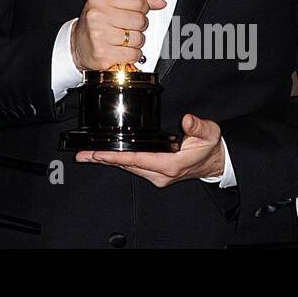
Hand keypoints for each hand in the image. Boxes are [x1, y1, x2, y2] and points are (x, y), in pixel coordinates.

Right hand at [70, 0, 165, 70]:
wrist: (77, 44)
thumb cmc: (96, 21)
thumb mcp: (112, 1)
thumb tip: (159, 2)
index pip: (139, 1)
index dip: (142, 8)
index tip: (135, 11)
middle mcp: (97, 15)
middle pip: (140, 20)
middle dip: (140, 25)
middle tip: (128, 26)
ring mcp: (99, 35)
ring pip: (138, 38)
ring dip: (136, 41)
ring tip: (123, 38)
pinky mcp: (103, 54)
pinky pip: (133, 54)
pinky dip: (132, 54)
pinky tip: (121, 49)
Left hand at [74, 113, 224, 185]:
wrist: (215, 161)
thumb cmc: (210, 147)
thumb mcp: (209, 133)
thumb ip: (198, 127)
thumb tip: (187, 121)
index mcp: (170, 165)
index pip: (137, 159)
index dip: (116, 156)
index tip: (99, 153)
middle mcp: (160, 173)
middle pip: (126, 165)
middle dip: (104, 159)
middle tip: (82, 155)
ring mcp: (156, 175)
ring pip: (127, 167)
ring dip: (107, 160)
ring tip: (87, 155)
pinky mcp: (154, 173)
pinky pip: (132, 166)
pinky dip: (117, 160)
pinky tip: (105, 155)